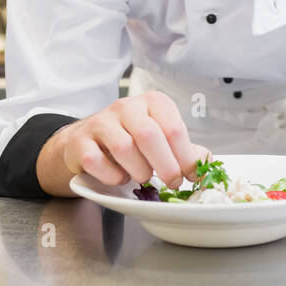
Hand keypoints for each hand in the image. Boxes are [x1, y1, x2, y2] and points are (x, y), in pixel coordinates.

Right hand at [42, 91, 211, 194]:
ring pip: (124, 148)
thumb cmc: (130, 140)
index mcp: (153, 102)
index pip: (174, 128)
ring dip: (139, 171)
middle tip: (173, 183)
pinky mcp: (80, 141)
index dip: (186, 157)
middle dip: (166, 166)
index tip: (192, 176)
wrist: (85, 141)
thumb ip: (184, 150)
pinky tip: (119, 177)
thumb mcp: (161, 139)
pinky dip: (112, 177)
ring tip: (143, 177)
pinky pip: (97, 162)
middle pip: (150, 136)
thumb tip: (205, 162)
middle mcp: (126, 106)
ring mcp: (100, 122)